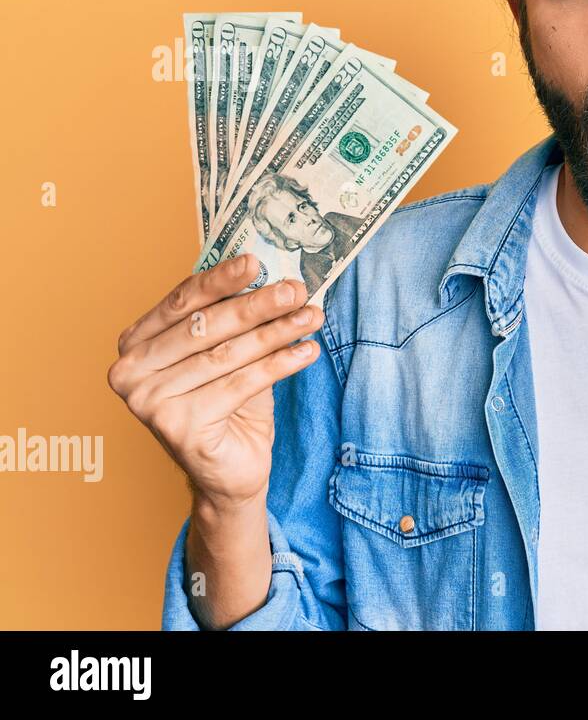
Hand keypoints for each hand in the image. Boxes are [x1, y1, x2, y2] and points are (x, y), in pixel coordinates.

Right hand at [107, 255, 324, 511]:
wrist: (231, 472)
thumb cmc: (230, 406)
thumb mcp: (231, 353)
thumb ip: (237, 317)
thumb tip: (274, 274)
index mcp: (135, 344)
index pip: (181, 302)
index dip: (220, 280)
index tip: (256, 262)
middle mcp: (130, 372)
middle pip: (205, 326)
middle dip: (257, 305)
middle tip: (296, 290)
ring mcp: (149, 402)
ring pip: (226, 354)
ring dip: (276, 331)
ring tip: (311, 316)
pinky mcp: (177, 426)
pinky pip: (240, 384)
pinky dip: (279, 365)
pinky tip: (307, 351)